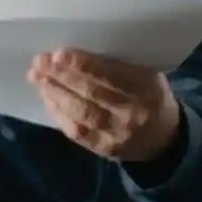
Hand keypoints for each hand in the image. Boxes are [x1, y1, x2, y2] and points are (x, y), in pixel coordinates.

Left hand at [27, 48, 180, 162]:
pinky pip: (77, 132)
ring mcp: (117, 134)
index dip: (82, 65)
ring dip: (55, 93)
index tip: (58, 53)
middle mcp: (131, 113)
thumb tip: (76, 51)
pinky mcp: (104, 150)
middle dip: (61, 76)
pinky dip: (59, 114)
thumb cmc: (149, 95)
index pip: (110, 75)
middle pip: (91, 93)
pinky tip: (47, 98)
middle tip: (39, 62)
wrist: (164, 140)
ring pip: (81, 113)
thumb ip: (119, 65)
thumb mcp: (146, 74)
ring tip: (37, 77)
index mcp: (145, 88)